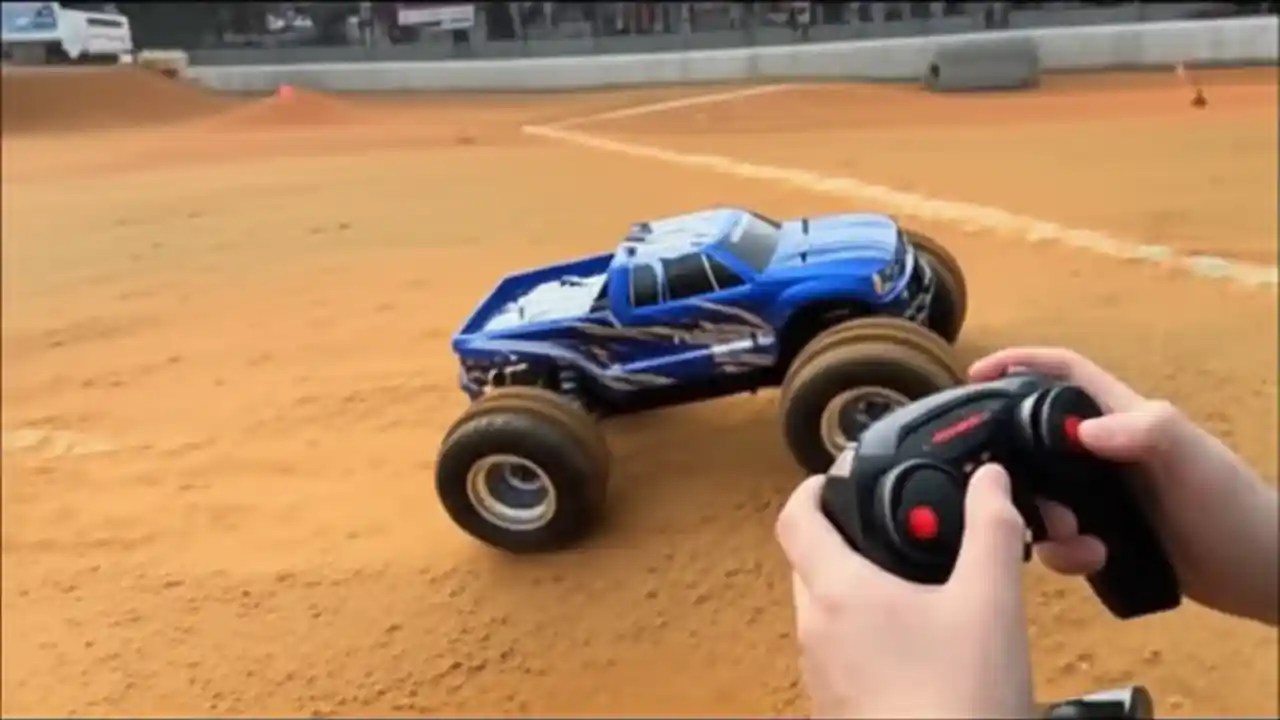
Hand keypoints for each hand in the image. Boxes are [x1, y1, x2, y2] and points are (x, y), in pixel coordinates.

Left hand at [776, 465, 1035, 718]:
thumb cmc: (960, 696)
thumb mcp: (990, 605)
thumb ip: (992, 532)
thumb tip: (991, 479)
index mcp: (837, 589)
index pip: (795, 517)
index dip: (812, 488)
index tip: (841, 478)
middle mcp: (814, 627)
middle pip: (809, 561)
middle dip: (844, 537)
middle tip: (897, 529)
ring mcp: (819, 672)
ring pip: (825, 609)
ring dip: (857, 588)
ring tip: (916, 587)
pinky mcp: (834, 705)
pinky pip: (838, 651)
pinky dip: (865, 633)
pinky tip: (917, 646)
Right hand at [970, 347, 1278, 625]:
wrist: (1260, 574)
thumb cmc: (1233, 505)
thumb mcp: (1192, 459)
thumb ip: (1144, 432)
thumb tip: (1082, 431)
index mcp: (1123, 418)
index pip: (1063, 373)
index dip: (1019, 364)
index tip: (975, 374)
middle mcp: (1106, 452)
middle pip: (1035, 441)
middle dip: (1015, 465)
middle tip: (1003, 491)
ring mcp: (1104, 496)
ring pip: (1041, 497)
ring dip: (1040, 520)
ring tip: (1067, 539)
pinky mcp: (1104, 535)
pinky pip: (1059, 539)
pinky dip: (1061, 552)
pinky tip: (1086, 561)